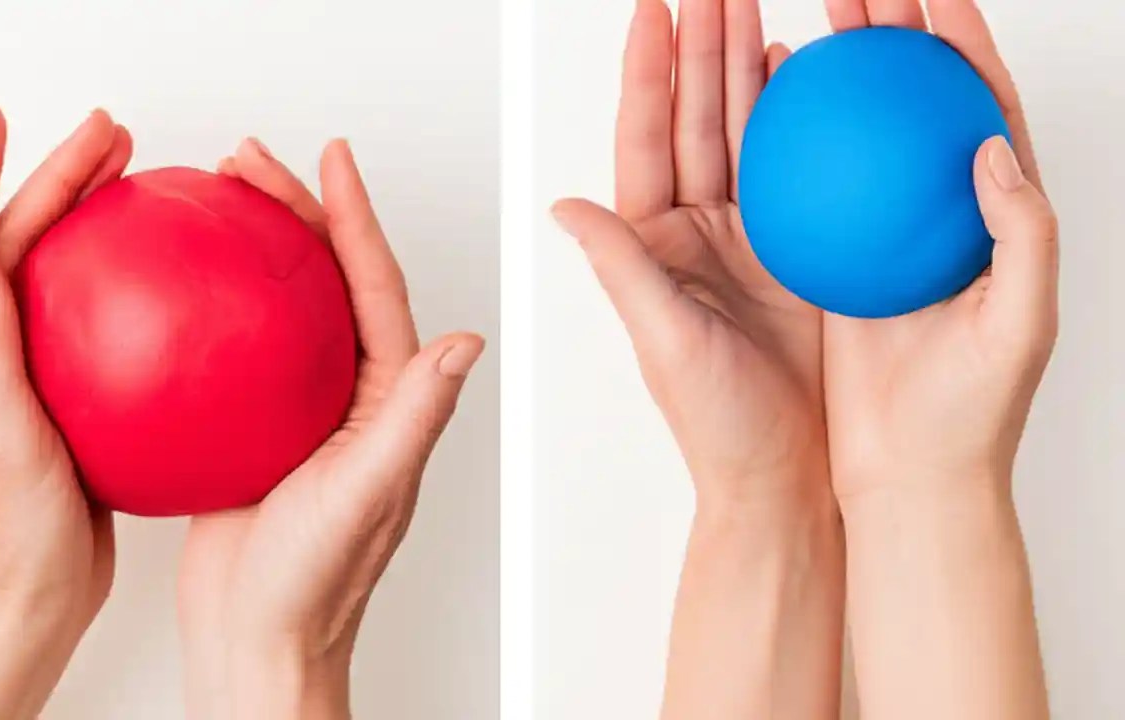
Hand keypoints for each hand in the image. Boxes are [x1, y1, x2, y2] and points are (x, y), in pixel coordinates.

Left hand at [0, 104, 130, 692]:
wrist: (31, 599)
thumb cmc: (6, 533)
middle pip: (10, 243)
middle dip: (51, 179)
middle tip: (106, 132)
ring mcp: (11, 371)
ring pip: (48, 270)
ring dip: (81, 215)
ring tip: (123, 170)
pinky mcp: (53, 391)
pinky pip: (81, 315)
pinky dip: (113, 276)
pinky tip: (149, 263)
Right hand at [177, 138, 483, 719]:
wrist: (257, 642)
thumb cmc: (316, 583)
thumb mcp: (369, 493)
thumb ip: (413, 418)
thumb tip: (462, 341)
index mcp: (388, 399)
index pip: (376, 288)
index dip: (356, 218)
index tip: (334, 158)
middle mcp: (353, 395)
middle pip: (327, 280)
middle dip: (297, 212)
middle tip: (247, 161)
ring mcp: (299, 409)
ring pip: (279, 306)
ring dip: (254, 247)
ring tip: (215, 196)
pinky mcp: (250, 429)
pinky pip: (232, 349)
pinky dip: (211, 306)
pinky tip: (171, 284)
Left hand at [552, 0, 824, 503]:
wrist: (782, 469)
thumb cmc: (716, 422)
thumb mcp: (662, 340)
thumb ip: (622, 268)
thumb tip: (564, 206)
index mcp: (651, 244)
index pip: (647, 139)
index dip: (648, 72)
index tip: (653, 9)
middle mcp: (692, 230)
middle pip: (694, 118)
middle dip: (700, 47)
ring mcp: (745, 235)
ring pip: (741, 130)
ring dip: (743, 66)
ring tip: (749, 3)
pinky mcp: (794, 248)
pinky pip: (790, 166)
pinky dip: (792, 115)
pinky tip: (795, 68)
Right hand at [821, 0, 1057, 500]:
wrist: (909, 478)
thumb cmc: (975, 412)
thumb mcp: (1020, 325)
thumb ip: (1023, 234)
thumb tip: (992, 145)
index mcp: (994, 218)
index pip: (982, 108)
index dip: (964, 44)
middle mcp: (934, 216)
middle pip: (913, 106)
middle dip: (893, 37)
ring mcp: (878, 236)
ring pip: (857, 137)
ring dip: (838, 78)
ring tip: (812, 26)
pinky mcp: (829, 263)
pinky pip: (807, 187)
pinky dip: (792, 142)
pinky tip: (767, 107)